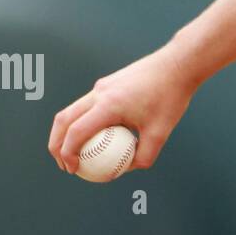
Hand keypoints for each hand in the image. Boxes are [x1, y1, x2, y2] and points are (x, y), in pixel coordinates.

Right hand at [48, 44, 199, 174]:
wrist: (179, 64)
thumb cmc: (171, 97)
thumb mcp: (161, 131)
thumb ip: (144, 155)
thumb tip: (126, 170)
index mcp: (109, 104)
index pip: (76, 132)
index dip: (67, 154)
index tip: (73, 170)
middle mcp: (100, 93)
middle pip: (64, 120)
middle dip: (56, 145)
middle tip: (65, 166)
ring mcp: (102, 86)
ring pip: (71, 110)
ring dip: (65, 132)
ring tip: (74, 153)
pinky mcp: (107, 83)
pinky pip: (86, 104)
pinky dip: (81, 121)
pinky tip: (96, 136)